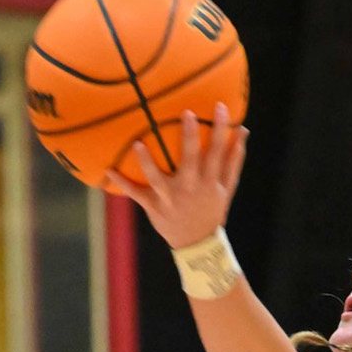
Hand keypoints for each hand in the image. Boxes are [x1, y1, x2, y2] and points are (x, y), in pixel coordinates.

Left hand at [106, 102, 247, 249]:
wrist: (197, 243)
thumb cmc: (212, 209)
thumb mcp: (227, 187)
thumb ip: (234, 159)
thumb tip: (243, 130)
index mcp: (209, 182)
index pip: (218, 151)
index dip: (220, 130)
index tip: (220, 107)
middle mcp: (190, 188)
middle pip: (191, 160)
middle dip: (190, 137)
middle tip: (187, 113)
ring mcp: (170, 198)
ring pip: (158, 178)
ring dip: (147, 162)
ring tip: (137, 144)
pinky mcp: (154, 207)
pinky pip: (136, 194)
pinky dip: (122, 183)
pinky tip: (108, 170)